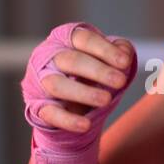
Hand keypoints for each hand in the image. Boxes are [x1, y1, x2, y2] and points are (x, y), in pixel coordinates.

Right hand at [21, 21, 136, 163]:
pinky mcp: (38, 107)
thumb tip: (126, 53)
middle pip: (70, 60)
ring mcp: (41, 82)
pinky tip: (85, 125)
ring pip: (57, 85)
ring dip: (83, 92)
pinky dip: (68, 120)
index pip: (83, 39)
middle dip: (97, 71)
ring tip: (106, 100)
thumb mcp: (106, 58)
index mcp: (65, 39)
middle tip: (120, 81)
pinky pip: (51, 113)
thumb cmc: (90, 72)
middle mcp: (48, 57)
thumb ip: (120, 51)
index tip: (125, 62)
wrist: (67, 103)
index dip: (104, 49)